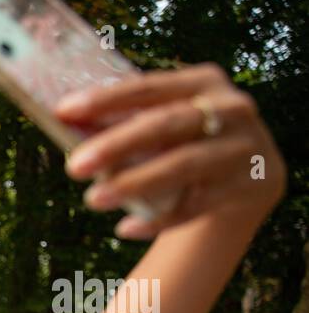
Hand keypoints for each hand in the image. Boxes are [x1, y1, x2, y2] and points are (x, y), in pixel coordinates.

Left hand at [57, 63, 286, 239]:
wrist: (250, 174)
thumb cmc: (186, 143)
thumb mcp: (164, 124)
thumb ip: (125, 122)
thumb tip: (65, 124)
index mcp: (203, 82)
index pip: (148, 87)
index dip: (106, 99)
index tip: (62, 111)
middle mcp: (230, 110)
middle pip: (166, 125)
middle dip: (117, 145)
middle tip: (73, 166)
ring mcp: (242, 148)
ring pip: (183, 166)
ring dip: (135, 183)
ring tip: (93, 199)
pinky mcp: (248, 186)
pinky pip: (196, 206)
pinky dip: (158, 221)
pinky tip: (124, 230)